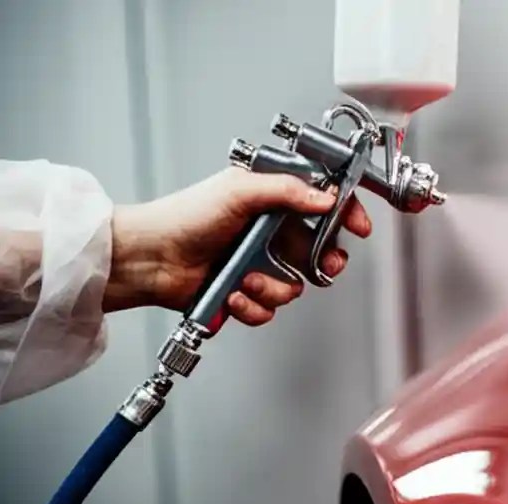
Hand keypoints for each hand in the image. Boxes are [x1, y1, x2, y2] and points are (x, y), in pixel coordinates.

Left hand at [105, 168, 372, 324]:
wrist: (150, 258)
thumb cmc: (183, 217)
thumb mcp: (239, 191)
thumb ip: (287, 191)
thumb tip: (325, 196)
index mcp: (270, 202)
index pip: (321, 204)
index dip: (345, 215)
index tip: (358, 227)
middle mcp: (269, 234)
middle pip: (319, 252)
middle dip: (324, 263)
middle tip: (324, 267)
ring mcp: (259, 264)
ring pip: (294, 286)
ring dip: (273, 287)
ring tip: (248, 278)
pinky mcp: (247, 292)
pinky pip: (269, 309)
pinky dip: (253, 305)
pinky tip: (234, 293)